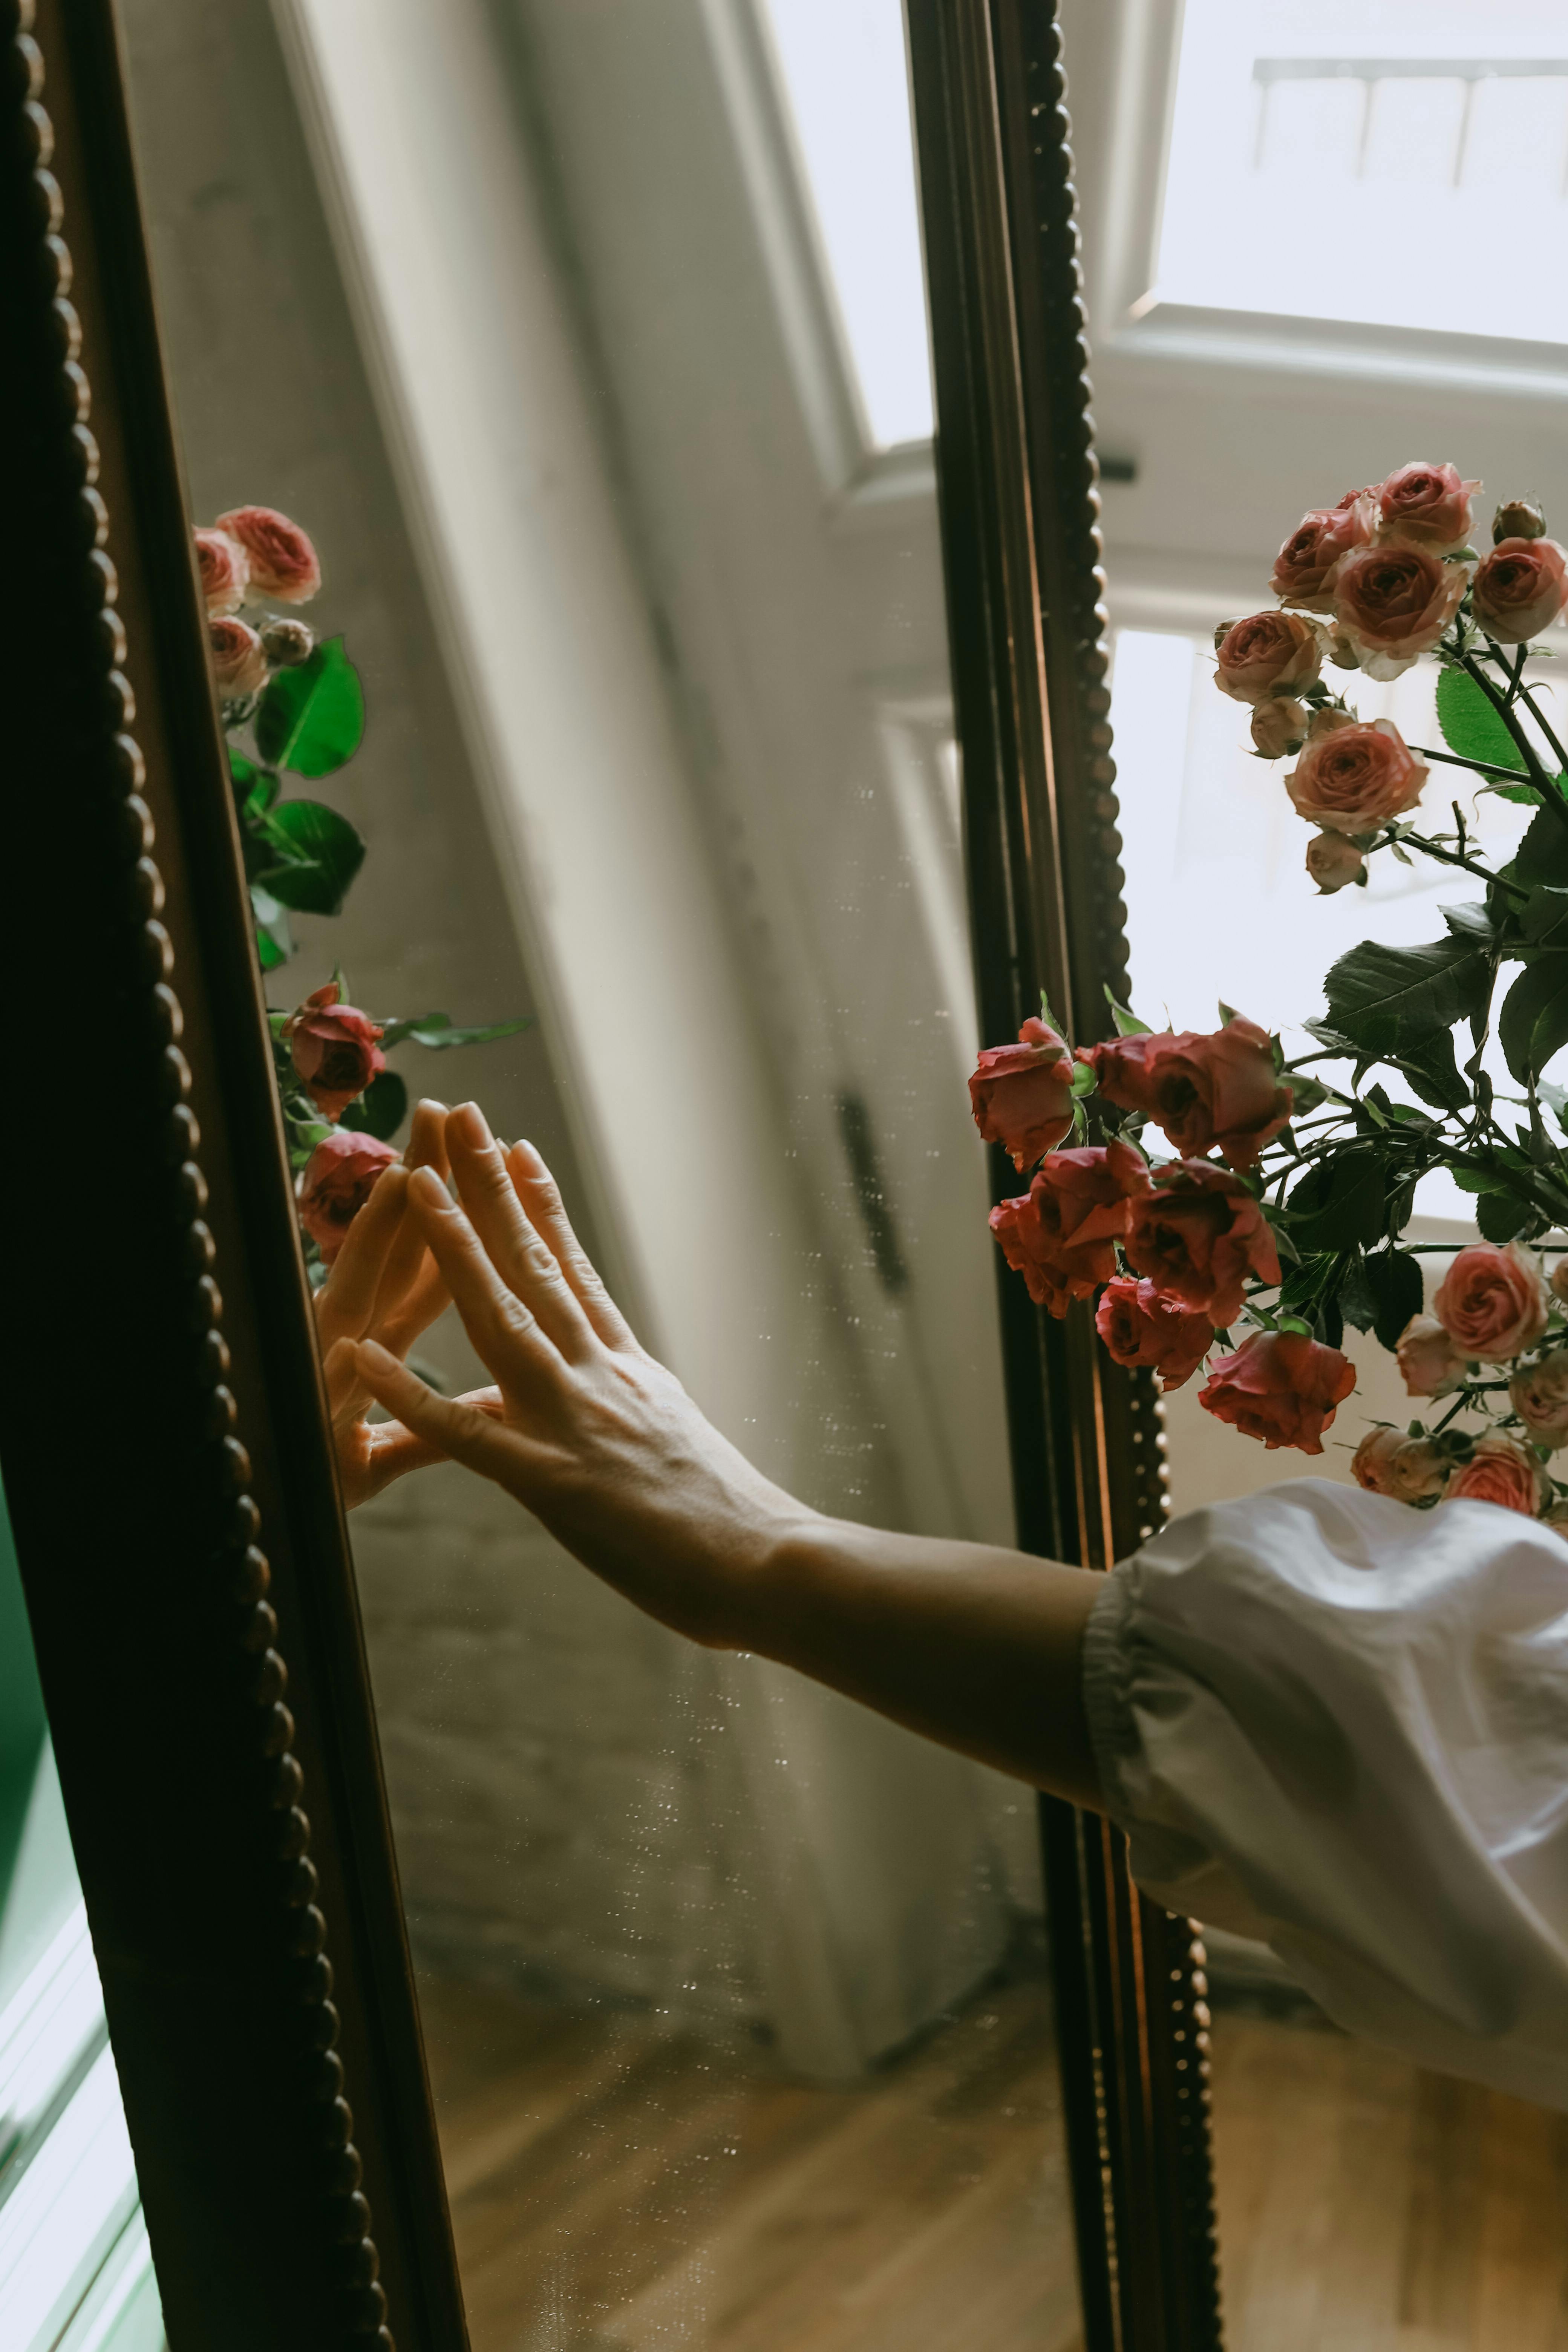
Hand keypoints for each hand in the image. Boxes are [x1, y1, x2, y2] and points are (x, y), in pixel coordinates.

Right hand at [315, 1098, 478, 1508]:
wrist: (250, 1531)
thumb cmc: (311, 1487)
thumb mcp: (377, 1457)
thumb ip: (423, 1427)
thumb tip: (462, 1412)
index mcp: (371, 1347)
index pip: (424, 1269)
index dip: (451, 1212)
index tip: (481, 1157)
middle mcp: (345, 1340)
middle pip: (393, 1250)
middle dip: (421, 1182)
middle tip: (447, 1115)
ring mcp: (320, 1364)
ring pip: (357, 1284)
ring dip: (381, 1226)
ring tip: (405, 1170)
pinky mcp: (303, 1402)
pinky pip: (326, 1354)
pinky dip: (340, 1331)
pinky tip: (356, 1295)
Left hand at [352, 1102, 810, 1640]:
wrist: (769, 1566)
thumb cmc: (731, 1524)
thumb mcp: (675, 1444)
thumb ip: (632, 1411)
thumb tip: (620, 1393)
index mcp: (630, 1371)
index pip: (575, 1273)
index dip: (542, 1208)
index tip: (517, 1149)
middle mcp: (601, 1377)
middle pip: (533, 1267)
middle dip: (490, 1189)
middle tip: (459, 1118)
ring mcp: (575, 1422)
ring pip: (500, 1318)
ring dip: (453, 1247)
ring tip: (416, 1181)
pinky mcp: (553, 1483)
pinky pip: (463, 1434)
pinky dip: (410, 1395)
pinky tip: (365, 1357)